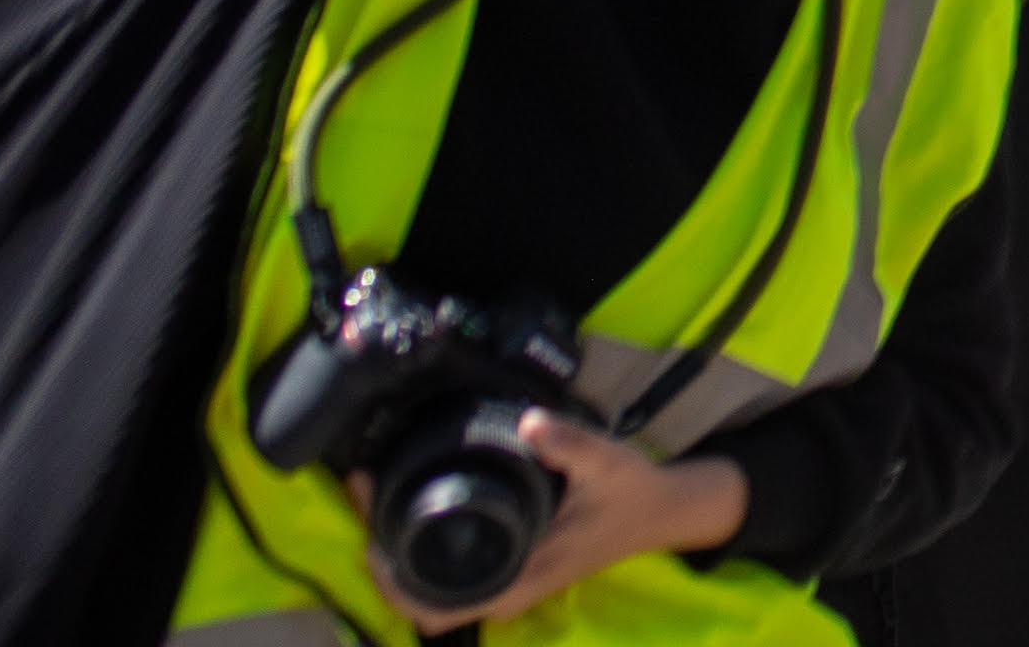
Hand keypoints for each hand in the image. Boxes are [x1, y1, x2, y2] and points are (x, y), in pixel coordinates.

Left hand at [402, 412, 755, 626]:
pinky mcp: (509, 574)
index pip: (436, 606)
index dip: (393, 583)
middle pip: (420, 605)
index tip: (370, 539)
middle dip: (383, 568)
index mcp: (522, 574)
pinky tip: (413, 521)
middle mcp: (507, 590)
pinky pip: (448, 583)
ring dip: (399, 565)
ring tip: (379, 511)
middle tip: (368, 508)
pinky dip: (421, 562)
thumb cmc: (630, 491)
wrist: (660, 513)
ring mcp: (507, 587)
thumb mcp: (607, 461)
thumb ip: (569, 442)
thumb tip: (528, 422)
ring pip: (431, 597)